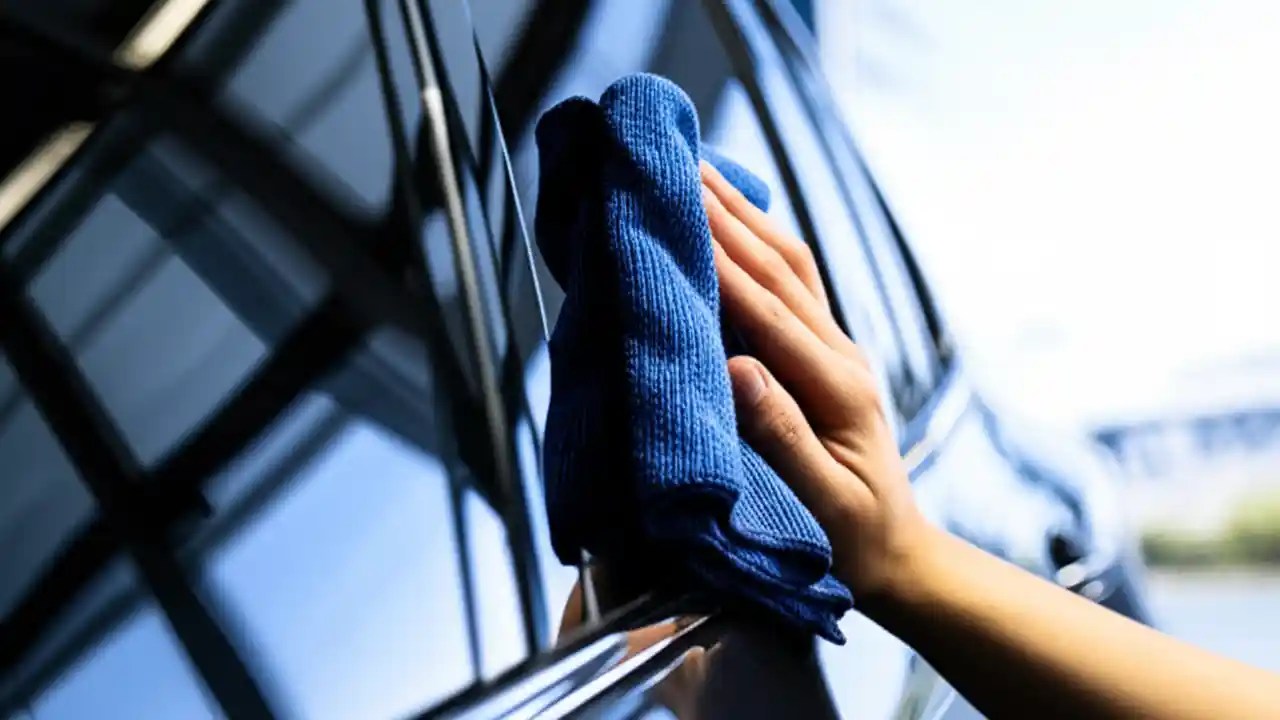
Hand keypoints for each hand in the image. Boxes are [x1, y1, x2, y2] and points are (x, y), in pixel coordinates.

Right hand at [701, 162, 931, 601]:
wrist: (900, 554)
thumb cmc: (854, 541)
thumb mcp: (822, 504)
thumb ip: (782, 438)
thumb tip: (739, 371)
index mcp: (837, 389)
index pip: (769, 314)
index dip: (722, 263)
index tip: (680, 216)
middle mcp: (840, 357)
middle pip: (781, 271)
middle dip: (729, 217)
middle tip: (681, 167)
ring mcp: (837, 351)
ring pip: (790, 267)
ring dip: (747, 217)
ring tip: (703, 173)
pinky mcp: (827, 355)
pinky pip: (794, 284)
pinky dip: (762, 242)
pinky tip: (739, 221)